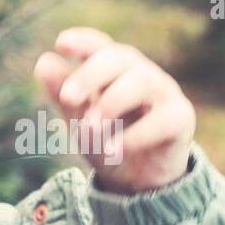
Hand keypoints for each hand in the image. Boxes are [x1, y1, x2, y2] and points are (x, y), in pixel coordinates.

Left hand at [34, 27, 195, 193]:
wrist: (139, 182)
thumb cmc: (110, 140)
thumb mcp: (81, 120)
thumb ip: (64, 94)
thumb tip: (43, 62)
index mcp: (115, 69)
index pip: (100, 45)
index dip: (83, 41)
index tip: (61, 43)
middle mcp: (142, 73)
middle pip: (119, 57)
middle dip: (90, 75)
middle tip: (68, 98)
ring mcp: (165, 93)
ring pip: (142, 81)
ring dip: (111, 103)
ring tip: (91, 129)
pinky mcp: (181, 119)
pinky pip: (162, 119)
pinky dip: (135, 135)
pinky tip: (113, 150)